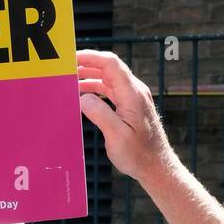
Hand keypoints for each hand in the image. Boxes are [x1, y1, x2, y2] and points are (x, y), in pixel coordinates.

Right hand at [76, 49, 177, 187]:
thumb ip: (99, 114)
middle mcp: (135, 92)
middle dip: (87, 64)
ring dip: (90, 77)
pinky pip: (112, 91)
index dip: (91, 57)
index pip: (111, 65)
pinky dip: (96, 89)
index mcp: (132, 95)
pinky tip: (84, 95)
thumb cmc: (138, 155)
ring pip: (109, 79)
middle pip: (109, 68)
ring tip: (71, 81)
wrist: (156, 166)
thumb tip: (83, 98)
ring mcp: (134, 98)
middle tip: (66, 68)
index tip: (73, 57)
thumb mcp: (116, 136)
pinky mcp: (131, 106)